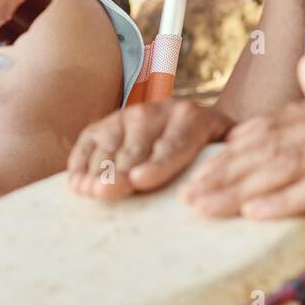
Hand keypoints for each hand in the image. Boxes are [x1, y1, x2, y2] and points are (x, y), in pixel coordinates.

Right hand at [66, 99, 232, 199]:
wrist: (191, 125)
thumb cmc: (210, 149)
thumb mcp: (227, 150)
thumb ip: (228, 162)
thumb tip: (226, 184)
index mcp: (193, 119)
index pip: (174, 144)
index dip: (157, 164)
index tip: (140, 180)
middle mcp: (157, 112)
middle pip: (135, 148)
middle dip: (120, 171)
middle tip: (106, 192)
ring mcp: (127, 116)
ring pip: (109, 145)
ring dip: (96, 169)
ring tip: (87, 190)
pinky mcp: (104, 124)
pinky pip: (87, 142)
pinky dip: (80, 162)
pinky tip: (77, 183)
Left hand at [179, 56, 304, 245]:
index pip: (273, 124)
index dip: (231, 149)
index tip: (197, 170)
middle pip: (269, 142)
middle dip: (223, 169)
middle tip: (186, 193)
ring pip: (285, 164)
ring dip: (239, 187)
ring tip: (205, 206)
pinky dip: (283, 200)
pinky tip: (254, 214)